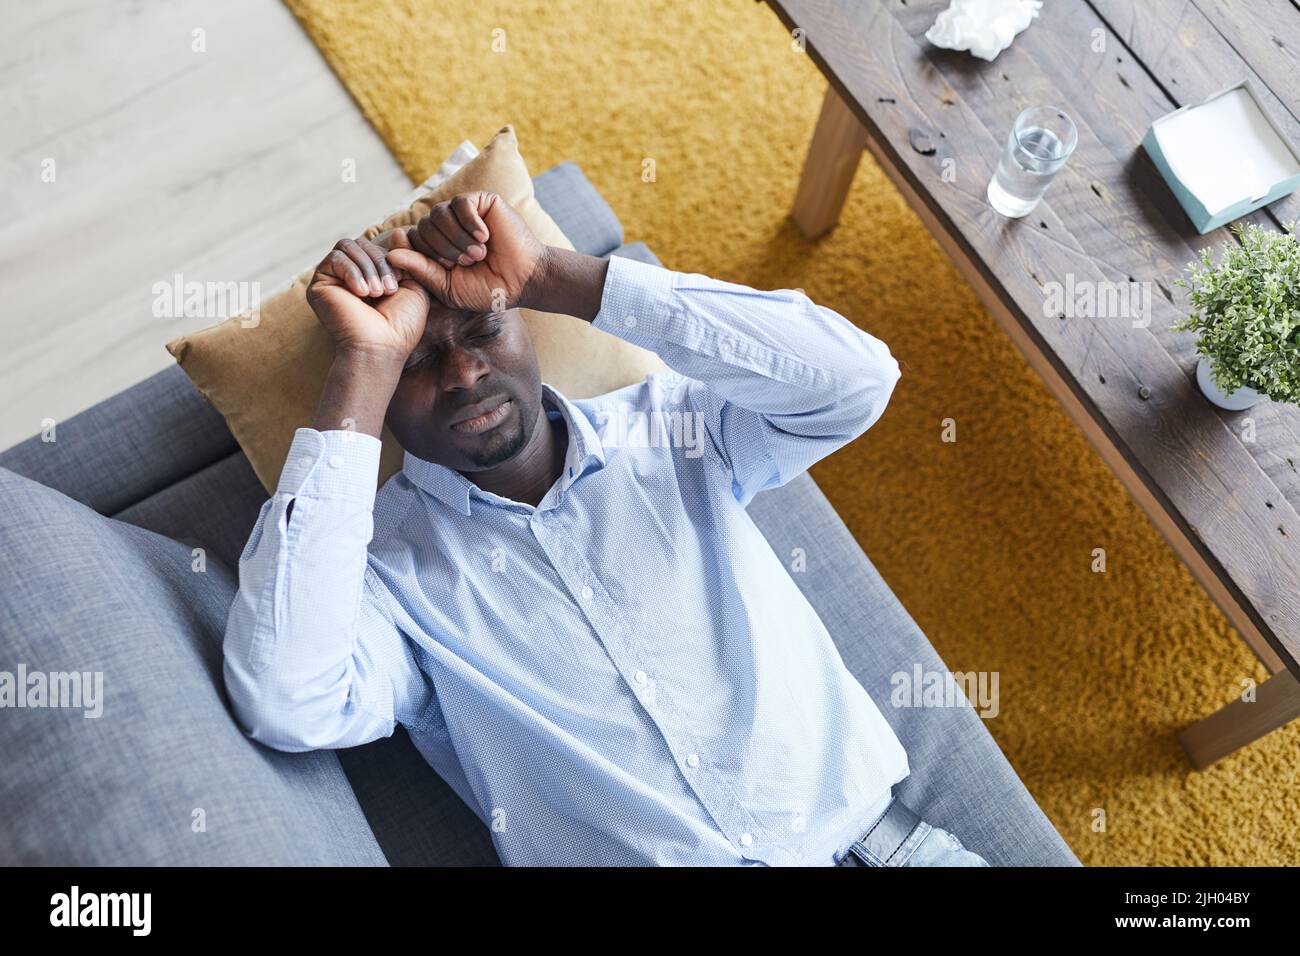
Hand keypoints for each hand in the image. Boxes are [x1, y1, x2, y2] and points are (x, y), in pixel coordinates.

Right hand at [305, 237, 430, 362]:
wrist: (381, 347)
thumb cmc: (401, 325)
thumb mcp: (413, 285)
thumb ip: (406, 258)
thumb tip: (398, 230)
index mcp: (370, 275)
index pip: (376, 247)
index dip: (390, 258)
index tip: (399, 282)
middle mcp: (349, 275)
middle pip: (362, 244)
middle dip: (379, 261)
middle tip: (389, 289)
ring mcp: (333, 279)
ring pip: (348, 247)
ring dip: (367, 267)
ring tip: (377, 293)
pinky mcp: (319, 284)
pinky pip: (335, 258)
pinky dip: (352, 271)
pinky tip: (361, 292)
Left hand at [385, 191, 545, 313]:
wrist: (523, 280)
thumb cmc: (488, 288)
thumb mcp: (448, 286)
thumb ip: (420, 271)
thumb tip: (391, 255)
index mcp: (436, 248)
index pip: (411, 240)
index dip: (425, 254)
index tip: (448, 268)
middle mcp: (446, 228)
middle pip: (423, 226)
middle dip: (443, 248)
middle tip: (468, 262)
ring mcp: (463, 214)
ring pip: (438, 214)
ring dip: (457, 238)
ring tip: (478, 253)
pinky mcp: (480, 201)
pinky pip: (460, 203)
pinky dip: (470, 223)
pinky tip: (485, 236)